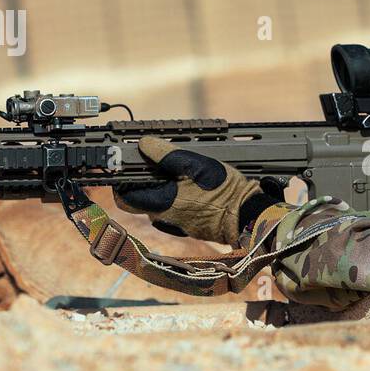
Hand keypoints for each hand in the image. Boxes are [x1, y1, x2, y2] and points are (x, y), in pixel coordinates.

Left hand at [114, 136, 280, 243]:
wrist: (247, 216)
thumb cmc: (224, 191)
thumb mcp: (196, 164)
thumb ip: (168, 154)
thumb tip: (145, 144)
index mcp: (161, 203)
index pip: (124, 198)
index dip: (122, 181)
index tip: (127, 165)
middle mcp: (164, 217)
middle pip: (140, 199)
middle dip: (143, 181)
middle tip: (155, 163)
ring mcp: (176, 224)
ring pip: (158, 203)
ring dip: (162, 187)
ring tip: (178, 170)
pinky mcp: (188, 226)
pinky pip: (174, 209)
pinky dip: (176, 195)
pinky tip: (191, 184)